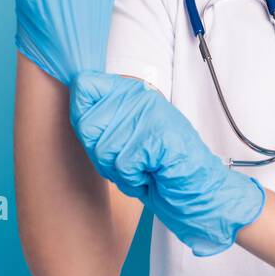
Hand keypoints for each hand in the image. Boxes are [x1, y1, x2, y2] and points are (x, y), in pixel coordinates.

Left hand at [71, 71, 266, 257]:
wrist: (199, 189)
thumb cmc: (161, 167)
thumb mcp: (127, 136)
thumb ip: (102, 119)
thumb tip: (75, 97)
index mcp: (130, 92)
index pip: (84, 85)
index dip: (82, 117)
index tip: (100, 136)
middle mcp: (139, 96)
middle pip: (86, 124)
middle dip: (101, 155)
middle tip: (127, 161)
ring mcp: (151, 114)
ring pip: (103, 148)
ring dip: (119, 171)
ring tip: (142, 168)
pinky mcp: (159, 135)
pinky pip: (124, 164)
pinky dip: (134, 179)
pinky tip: (151, 174)